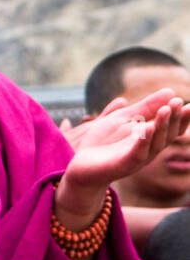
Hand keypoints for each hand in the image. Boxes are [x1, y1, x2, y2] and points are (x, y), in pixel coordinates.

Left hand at [57, 90, 189, 213]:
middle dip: (174, 119)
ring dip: (161, 126)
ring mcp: (136, 158)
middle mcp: (148, 150)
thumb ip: (145, 107)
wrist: (81, 167)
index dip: (181, 118)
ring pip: (155, 143)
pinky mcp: (123, 165)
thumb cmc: (102, 143)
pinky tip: (147, 128)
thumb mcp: (123, 119)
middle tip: (180, 102)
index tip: (189, 104)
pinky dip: (143, 140)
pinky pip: (137, 153)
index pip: (171, 128)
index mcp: (150, 139)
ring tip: (166, 109)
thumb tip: (171, 92)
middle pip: (167, 135)